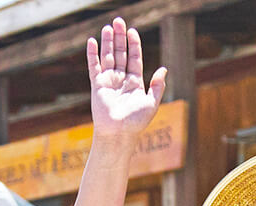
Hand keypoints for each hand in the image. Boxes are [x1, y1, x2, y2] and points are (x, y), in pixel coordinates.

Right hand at [87, 18, 166, 140]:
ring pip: (108, 57)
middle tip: (118, 21)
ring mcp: (108, 82)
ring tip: (107, 27)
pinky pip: (94, 67)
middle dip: (119, 37)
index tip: (133, 31)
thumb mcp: (152, 103)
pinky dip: (92, 54)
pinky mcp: (97, 86)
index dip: (134, 44)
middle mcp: (121, 80)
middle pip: (120, 53)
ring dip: (107, 42)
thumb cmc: (136, 122)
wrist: (118, 134)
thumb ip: (157, 86)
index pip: (134, 58)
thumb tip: (163, 69)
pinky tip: (92, 41)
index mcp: (135, 83)